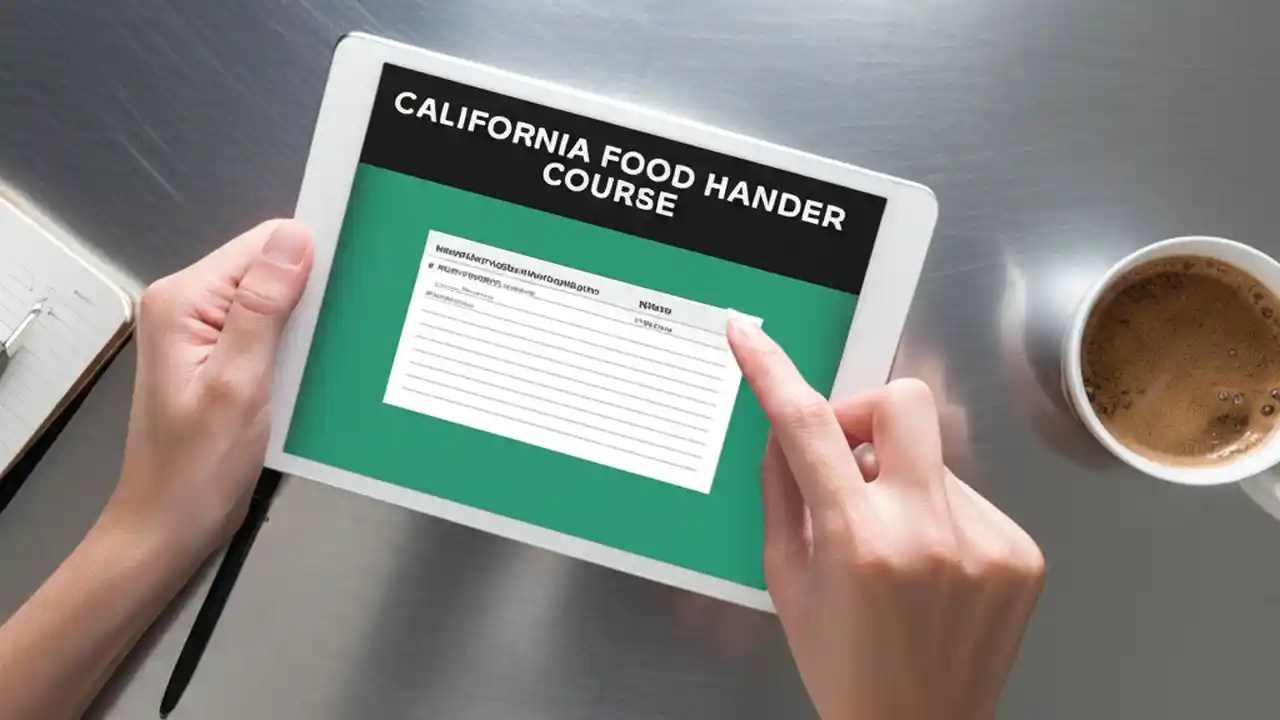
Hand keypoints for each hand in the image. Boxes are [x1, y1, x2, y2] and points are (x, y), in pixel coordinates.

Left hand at [99, 219, 312, 564]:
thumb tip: (296, 238)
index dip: (310, 259)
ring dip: (306, 327)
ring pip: (274, 303)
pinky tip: (311, 374)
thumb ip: (264, 307)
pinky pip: (268, 333)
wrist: (169, 527)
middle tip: (343, 335)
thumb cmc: (198, 468)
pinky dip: (295, 349)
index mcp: (183, 301)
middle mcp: (187, 306)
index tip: (350, 286)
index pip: (262, 244)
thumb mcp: (239, 382)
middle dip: (311, 296)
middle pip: (268, 270)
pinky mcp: (217, 359)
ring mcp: (200, 333)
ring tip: (328, 359)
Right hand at [725, 314, 1043, 719]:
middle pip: (902, 401)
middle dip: (866, 412)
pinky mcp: (1020, 552)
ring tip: (895, 546)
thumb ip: (781, 492)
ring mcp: (982, 541)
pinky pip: (970, 496)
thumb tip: (785, 426)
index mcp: (857, 540)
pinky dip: (940, 515)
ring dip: (903, 480)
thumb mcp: (786, 578)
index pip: (807, 427)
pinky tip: (932, 565)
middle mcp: (926, 532)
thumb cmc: (843, 664)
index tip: (751, 337)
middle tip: (848, 454)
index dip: (773, 372)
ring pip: (934, 456)